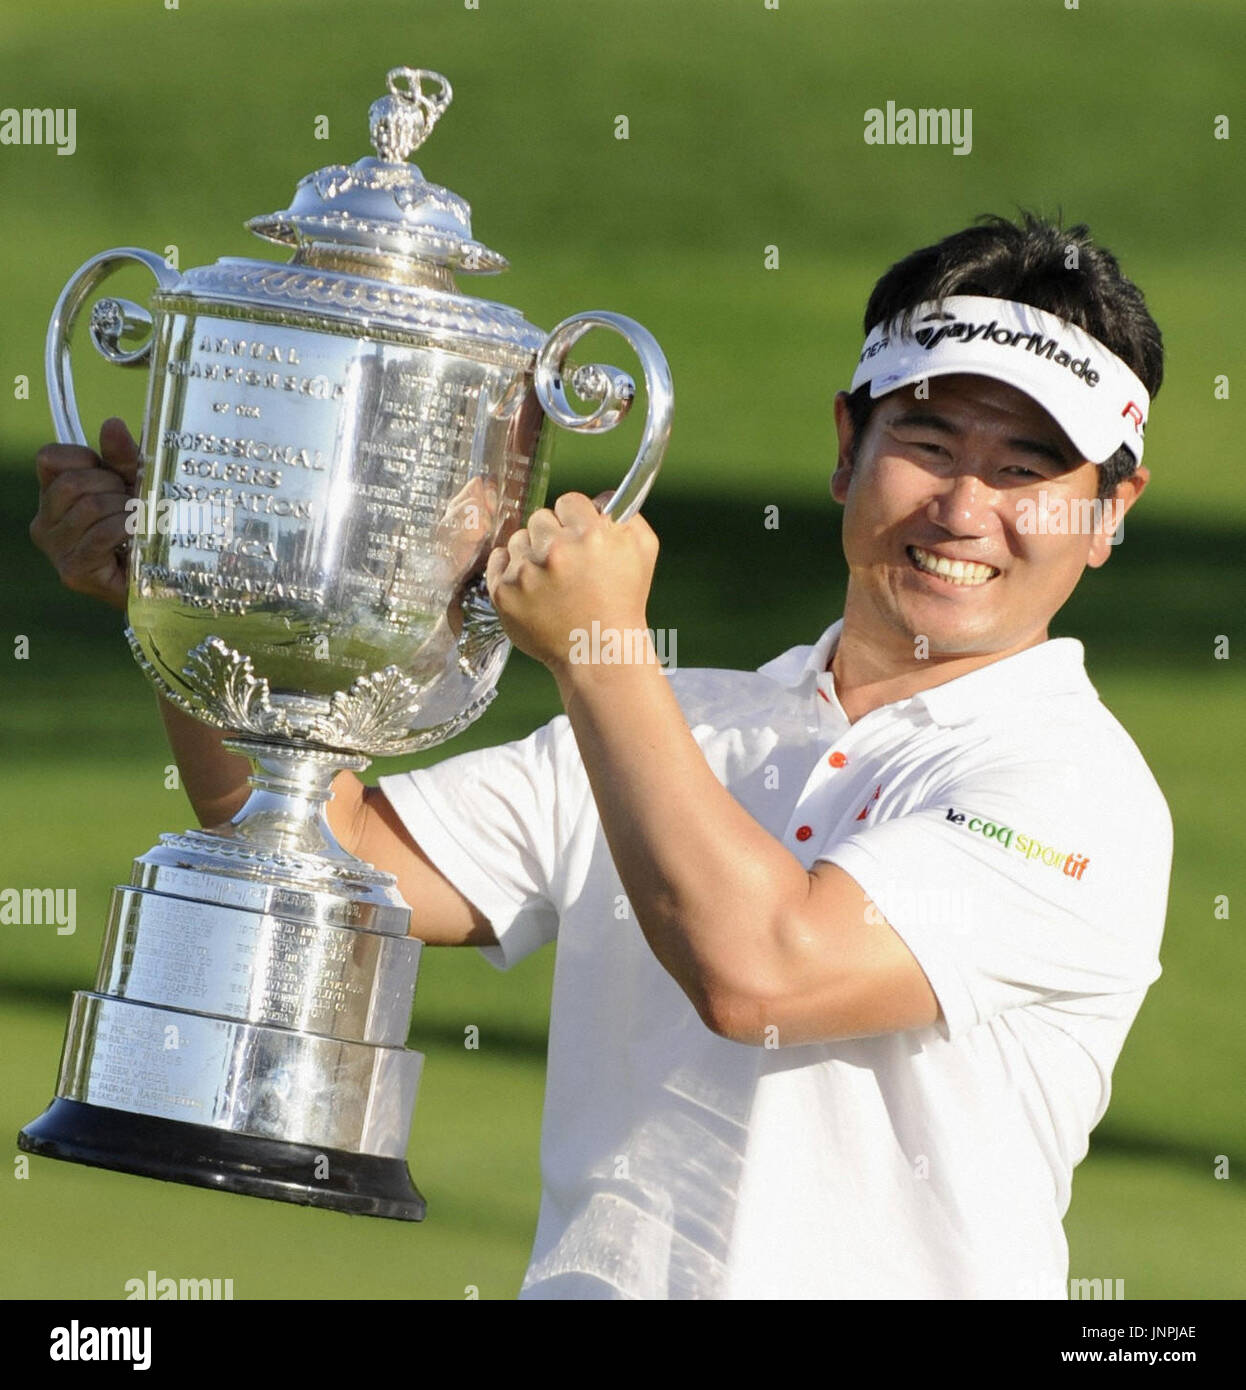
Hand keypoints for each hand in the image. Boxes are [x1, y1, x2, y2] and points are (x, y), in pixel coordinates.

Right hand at [30, 418, 139, 610]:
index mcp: (53, 497)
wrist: (161, 583)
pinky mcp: (74, 571)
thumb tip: (112, 424)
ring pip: (90, 507)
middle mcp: (45, 523)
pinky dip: (128, 529)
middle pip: (72, 482)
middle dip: (114, 486)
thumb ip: (124, 457)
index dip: (87, 459)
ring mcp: (56, 549)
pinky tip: (139, 537)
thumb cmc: (146, 531)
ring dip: (127, 510)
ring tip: (140, 523)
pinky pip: (102, 534)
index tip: (113, 475)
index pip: (50, 457)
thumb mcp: (136, 485)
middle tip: (135, 504)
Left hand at [484, 490, 657, 671]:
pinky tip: (532, 585)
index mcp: (590, 534)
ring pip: (519, 539)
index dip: (576, 519)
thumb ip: (625, 513)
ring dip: (532, 553)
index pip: (569, 501)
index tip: (579, 535)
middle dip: (554, 535)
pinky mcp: (504, 592)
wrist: (600, 653)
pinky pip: (498, 560)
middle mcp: (555, 550)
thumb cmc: (624, 602)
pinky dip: (512, 569)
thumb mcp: (643, 549)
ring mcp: (526, 572)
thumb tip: (600, 499)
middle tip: (567, 562)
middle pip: (541, 518)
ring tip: (551, 580)